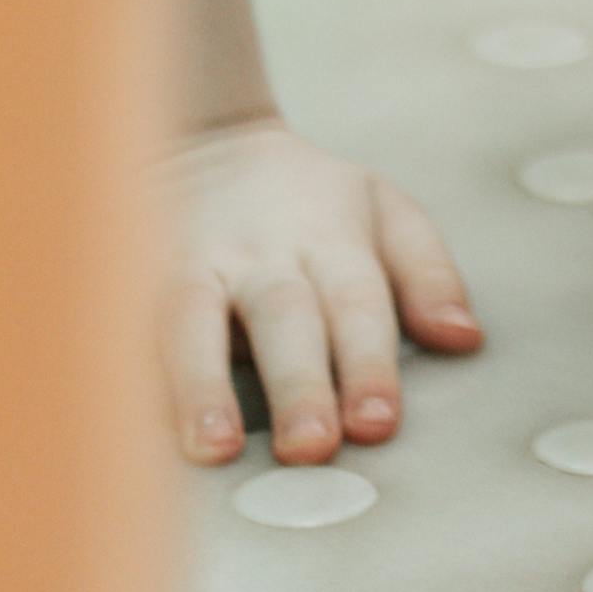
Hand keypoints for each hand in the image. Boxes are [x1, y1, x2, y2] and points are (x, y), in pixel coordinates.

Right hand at [165, 114, 481, 467]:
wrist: (201, 142)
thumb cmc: (310, 199)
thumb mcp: (383, 211)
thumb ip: (429, 274)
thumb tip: (465, 339)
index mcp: (330, 236)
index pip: (356, 302)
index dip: (368, 363)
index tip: (377, 424)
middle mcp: (259, 253)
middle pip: (283, 317)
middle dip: (299, 384)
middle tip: (313, 448)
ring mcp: (189, 266)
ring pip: (192, 322)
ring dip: (202, 387)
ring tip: (213, 449)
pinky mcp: (130, 283)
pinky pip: (127, 332)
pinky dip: (130, 378)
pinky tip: (132, 430)